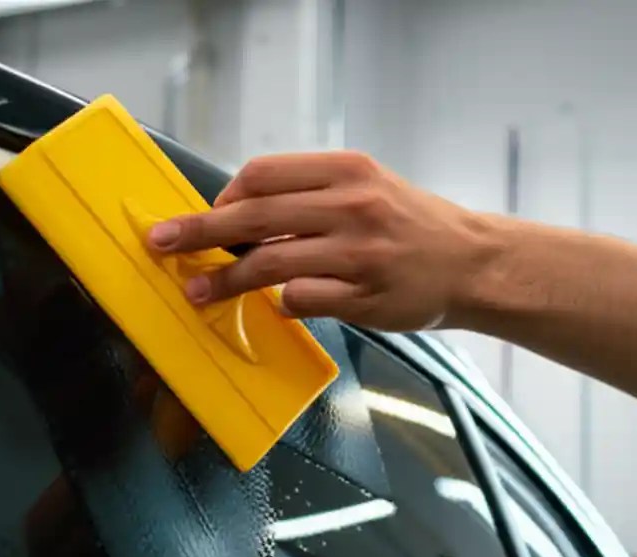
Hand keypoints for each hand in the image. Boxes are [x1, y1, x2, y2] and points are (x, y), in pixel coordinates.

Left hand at [147, 151, 500, 330]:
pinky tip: (275, 304)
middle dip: (199, 231)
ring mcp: (359, 253)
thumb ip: (311, 194)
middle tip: (162, 242)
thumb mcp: (368, 187)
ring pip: (270, 263)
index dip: (224, 196)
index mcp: (348, 170)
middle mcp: (352, 206)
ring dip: (225, 280)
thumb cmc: (413, 225)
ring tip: (198, 291)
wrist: (474, 262)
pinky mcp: (365, 297)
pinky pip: (301, 298)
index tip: (208, 214)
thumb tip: (238, 212)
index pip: (262, 174)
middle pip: (253, 216)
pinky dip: (280, 302)